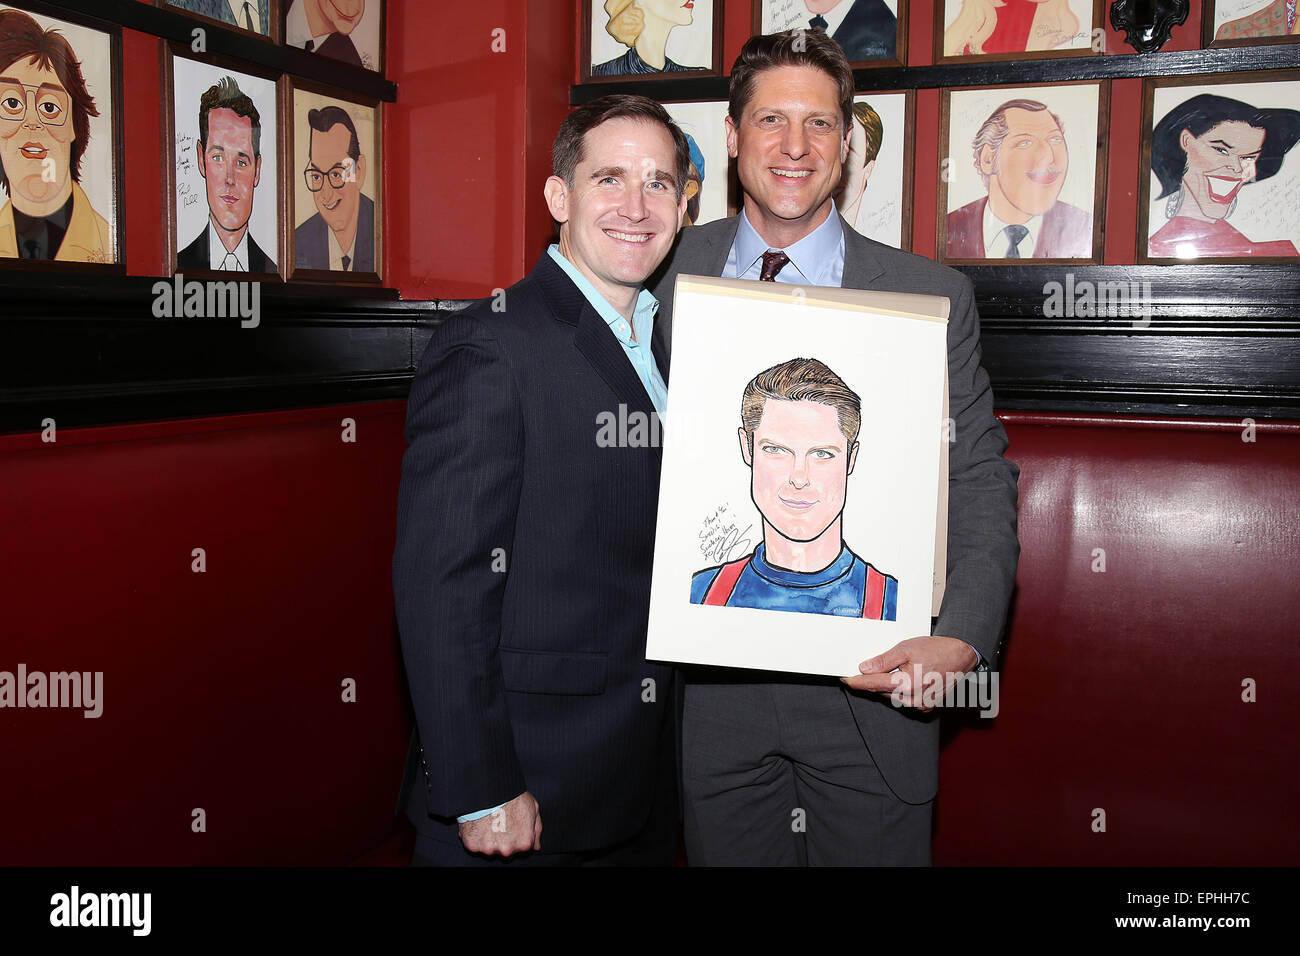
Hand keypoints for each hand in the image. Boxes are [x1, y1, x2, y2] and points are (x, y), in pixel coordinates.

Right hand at [458, 791, 541, 857]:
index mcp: (524, 842)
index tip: (512, 825)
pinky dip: (475, 836)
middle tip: (499, 822)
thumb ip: (536, 830)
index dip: (517, 837)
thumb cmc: (512, 796)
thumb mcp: (533, 808)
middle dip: (503, 841)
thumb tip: (536, 846)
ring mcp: (489, 849)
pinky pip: (474, 845)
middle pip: (505, 851)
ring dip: (488, 840)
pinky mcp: (472, 845)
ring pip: (488, 849)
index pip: (522, 849)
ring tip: (488, 821)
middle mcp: (507, 850)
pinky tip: (478, 823)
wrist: (490, 788)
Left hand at [841, 636, 978, 711]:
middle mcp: (912, 699)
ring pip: (892, 696)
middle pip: (881, 691)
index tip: (844, 679)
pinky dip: (900, 689)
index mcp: (906, 684)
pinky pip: (904, 699)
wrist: (961, 656)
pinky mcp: (925, 706)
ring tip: (898, 668)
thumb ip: (883, 661)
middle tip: (870, 667)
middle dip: (873, 680)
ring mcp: (919, 705)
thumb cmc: (936, 650)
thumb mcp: (905, 648)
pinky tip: (906, 677)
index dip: (856, 682)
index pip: (872, 685)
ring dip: (888, 685)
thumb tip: (864, 669)